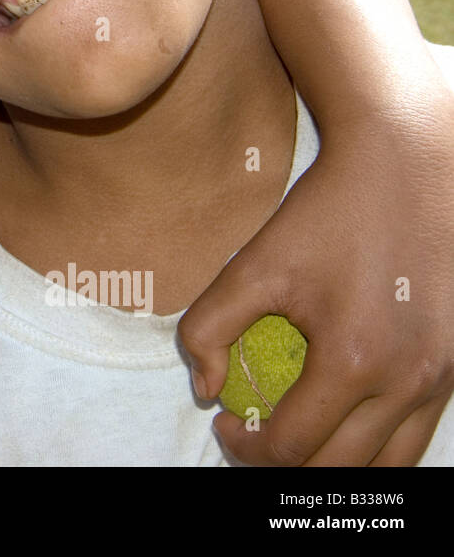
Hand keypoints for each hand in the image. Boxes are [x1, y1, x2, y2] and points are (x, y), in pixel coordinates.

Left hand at [179, 99, 453, 464]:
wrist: (409, 166)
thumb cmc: (327, 213)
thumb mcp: (253, 264)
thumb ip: (210, 327)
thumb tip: (206, 390)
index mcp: (355, 361)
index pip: (293, 446)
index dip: (249, 447)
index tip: (227, 424)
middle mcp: (411, 382)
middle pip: (342, 470)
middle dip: (286, 465)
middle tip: (254, 436)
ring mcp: (444, 379)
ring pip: (390, 465)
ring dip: (338, 465)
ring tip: (298, 437)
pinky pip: (417, 434)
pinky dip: (376, 441)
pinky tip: (340, 414)